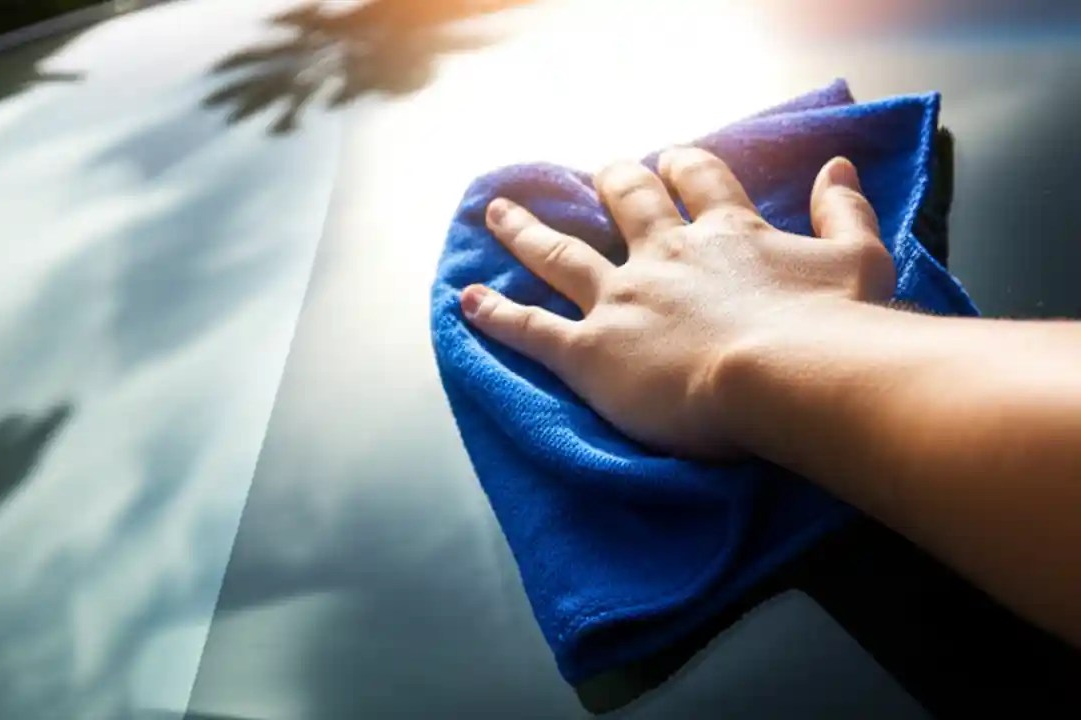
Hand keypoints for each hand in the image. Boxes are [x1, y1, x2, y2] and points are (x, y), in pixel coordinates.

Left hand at [461, 148, 895, 458]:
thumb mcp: (859, 259)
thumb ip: (845, 211)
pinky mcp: (590, 351)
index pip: (697, 184)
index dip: (682, 167)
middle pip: (623, 202)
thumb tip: (838, 168)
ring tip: (496, 212)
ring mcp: (620, 300)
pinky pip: (531, 329)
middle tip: (599, 171)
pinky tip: (466, 301)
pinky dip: (495, 315)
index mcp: (724, 234)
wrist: (789, 375)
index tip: (671, 159)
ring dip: (524, 231)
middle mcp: (662, 256)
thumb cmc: (834, 326)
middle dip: (610, 182)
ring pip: (558, 256)